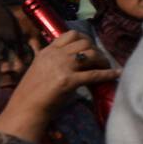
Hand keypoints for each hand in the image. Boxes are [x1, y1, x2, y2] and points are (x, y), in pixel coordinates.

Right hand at [0, 31, 120, 142]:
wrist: (25, 108)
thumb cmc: (33, 93)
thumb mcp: (41, 69)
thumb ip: (55, 61)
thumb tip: (75, 61)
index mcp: (48, 51)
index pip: (70, 35)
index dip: (85, 39)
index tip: (91, 47)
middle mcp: (55, 55)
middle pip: (84, 43)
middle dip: (96, 50)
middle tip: (101, 60)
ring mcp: (62, 67)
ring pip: (90, 54)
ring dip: (102, 60)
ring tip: (107, 66)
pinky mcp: (68, 81)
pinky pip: (94, 74)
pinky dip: (108, 74)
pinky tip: (117, 74)